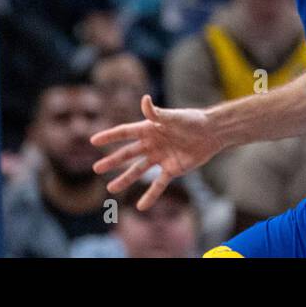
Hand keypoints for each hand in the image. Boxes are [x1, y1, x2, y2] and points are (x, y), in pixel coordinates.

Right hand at [90, 94, 225, 209]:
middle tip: (96, 169)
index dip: (110, 136)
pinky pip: (158, 185)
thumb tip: (144, 100)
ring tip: (111, 189)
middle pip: (128, 154)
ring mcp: (161, 157)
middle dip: (113, 161)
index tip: (94, 141)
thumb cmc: (192, 120)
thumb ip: (157, 113)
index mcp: (149, 128)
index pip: (125, 133)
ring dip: (125, 179)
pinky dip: (150, 195)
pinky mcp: (172, 169)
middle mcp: (152, 143)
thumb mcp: (173, 117)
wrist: (212, 132)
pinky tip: (140, 206)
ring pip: (139, 170)